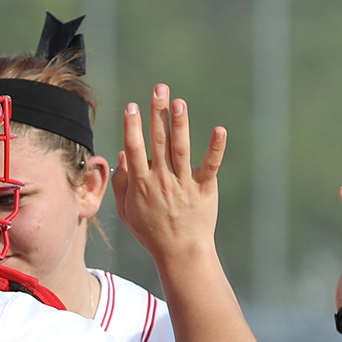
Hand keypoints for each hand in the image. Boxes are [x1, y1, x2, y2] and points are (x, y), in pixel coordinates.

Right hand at [112, 85, 226, 264]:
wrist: (180, 252)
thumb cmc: (151, 232)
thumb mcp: (126, 211)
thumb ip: (121, 183)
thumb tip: (122, 154)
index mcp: (142, 184)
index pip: (135, 149)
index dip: (132, 127)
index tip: (132, 106)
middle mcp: (162, 180)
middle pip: (158, 141)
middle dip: (157, 113)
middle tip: (159, 89)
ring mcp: (184, 184)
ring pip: (181, 149)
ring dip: (180, 124)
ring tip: (179, 102)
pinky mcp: (205, 189)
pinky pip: (210, 166)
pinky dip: (216, 148)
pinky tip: (219, 130)